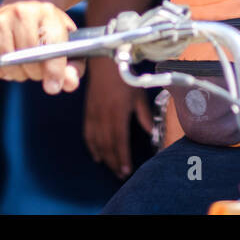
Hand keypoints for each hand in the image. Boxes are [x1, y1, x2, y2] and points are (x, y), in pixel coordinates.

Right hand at [0, 0, 83, 92]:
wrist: (25, 12)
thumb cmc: (48, 34)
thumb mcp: (67, 46)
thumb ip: (73, 67)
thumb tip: (68, 83)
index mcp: (47, 12)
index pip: (50, 45)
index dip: (53, 70)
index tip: (53, 85)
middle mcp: (22, 10)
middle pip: (27, 56)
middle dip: (34, 72)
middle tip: (37, 69)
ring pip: (6, 62)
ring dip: (16, 72)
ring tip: (23, 63)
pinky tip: (6, 59)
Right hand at [83, 57, 152, 177]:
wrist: (104, 64)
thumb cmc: (124, 78)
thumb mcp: (138, 95)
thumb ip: (144, 115)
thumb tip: (151, 131)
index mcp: (118, 113)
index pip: (120, 141)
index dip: (122, 158)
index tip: (127, 170)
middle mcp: (104, 117)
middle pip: (108, 146)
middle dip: (114, 162)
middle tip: (120, 175)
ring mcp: (94, 115)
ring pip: (97, 143)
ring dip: (104, 157)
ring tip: (111, 168)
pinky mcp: (87, 113)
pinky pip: (87, 134)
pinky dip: (91, 147)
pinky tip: (96, 156)